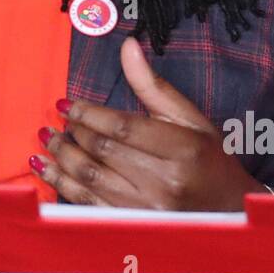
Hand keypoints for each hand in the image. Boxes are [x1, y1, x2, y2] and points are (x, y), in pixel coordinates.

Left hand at [30, 36, 265, 211]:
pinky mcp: (133, 226)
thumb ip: (154, 86)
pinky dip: (62, 185)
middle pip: (103, 151)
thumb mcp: (191, 119)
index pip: (123, 127)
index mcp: (182, 150)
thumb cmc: (209, 160)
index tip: (69, 104)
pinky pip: (88, 205)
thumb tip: (127, 47)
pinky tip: (46, 169)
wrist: (227, 211)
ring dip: (61, 157)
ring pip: (90, 179)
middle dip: (73, 133)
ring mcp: (147, 209)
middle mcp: (164, 183)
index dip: (90, 114)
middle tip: (57, 120)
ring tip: (48, 139)